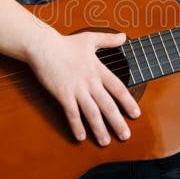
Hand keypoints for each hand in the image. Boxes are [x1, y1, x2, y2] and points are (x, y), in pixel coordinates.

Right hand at [27, 30, 139, 145]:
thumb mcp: (91, 38)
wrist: (43, 47)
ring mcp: (77, 90)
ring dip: (99, 129)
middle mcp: (90, 82)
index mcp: (98, 70)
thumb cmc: (66, 43)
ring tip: (105, 142)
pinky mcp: (63, 95)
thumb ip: (109, 40)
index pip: (118, 89)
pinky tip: (81, 137)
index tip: (136, 114)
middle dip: (117, 122)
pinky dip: (77, 126)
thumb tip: (124, 36)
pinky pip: (72, 114)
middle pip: (108, 106)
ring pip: (91, 113)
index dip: (128, 102)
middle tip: (125, 136)